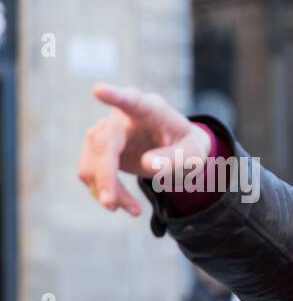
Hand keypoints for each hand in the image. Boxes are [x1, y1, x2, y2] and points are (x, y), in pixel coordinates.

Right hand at [76, 83, 211, 216]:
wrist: (178, 150)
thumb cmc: (187, 147)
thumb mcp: (193, 155)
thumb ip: (175, 158)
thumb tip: (148, 165)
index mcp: (150, 109)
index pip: (132, 101)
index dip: (115, 96)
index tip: (98, 90)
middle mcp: (121, 116)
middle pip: (103, 144)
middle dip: (105, 176)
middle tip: (111, 205)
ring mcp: (105, 131)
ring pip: (92, 162)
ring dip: (106, 189)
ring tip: (134, 211)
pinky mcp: (98, 149)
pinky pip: (91, 172)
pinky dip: (105, 192)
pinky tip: (126, 206)